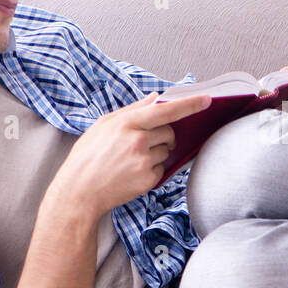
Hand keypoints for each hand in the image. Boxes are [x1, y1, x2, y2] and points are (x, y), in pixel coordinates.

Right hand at [52, 91, 211, 212]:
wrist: (79, 190)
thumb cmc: (88, 156)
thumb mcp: (104, 125)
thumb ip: (132, 109)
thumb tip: (155, 97)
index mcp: (127, 123)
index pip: (166, 110)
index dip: (189, 104)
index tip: (207, 100)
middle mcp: (138, 140)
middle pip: (169, 132)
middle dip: (163, 136)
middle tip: (141, 143)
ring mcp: (144, 161)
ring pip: (167, 151)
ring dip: (157, 154)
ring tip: (131, 160)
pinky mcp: (148, 180)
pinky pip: (162, 169)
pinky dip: (152, 170)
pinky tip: (132, 173)